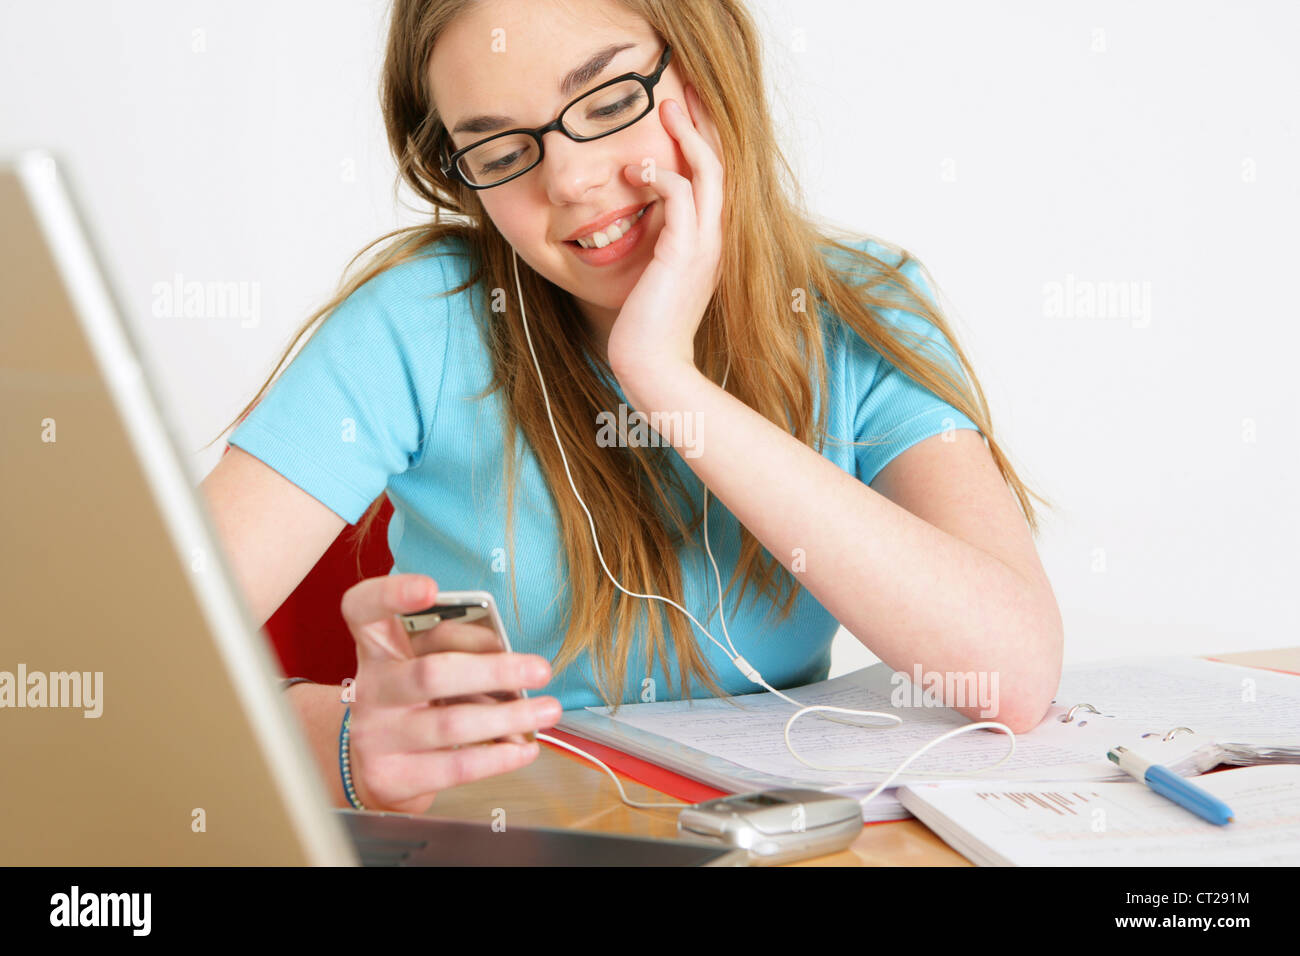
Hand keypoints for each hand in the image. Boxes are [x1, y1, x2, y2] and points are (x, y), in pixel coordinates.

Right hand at [340, 574, 560, 814]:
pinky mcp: (390, 777)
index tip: (429, 588)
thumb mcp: (425, 664)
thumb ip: (458, 651)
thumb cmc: (418, 702)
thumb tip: (512, 663)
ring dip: (509, 717)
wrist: (381, 769)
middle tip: (541, 670)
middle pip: (431, 672)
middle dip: (496, 670)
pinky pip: (454, 767)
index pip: (364, 608)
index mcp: (377, 645)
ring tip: (548, 711)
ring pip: (451, 724)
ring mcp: (375, 734)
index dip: (392, 594)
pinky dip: (498, 757)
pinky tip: (525, 748)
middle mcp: (370, 686)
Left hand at [607, 82, 724, 382]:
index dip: (705, 146)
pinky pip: (683, 195)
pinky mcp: (684, 252)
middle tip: (679, 95)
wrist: (651, 363)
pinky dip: (662, 174)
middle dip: (701, 126)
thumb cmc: (646, 326)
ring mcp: (705, 246)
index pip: (717, 184)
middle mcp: (716, 241)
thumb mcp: (656, 275)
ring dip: (686, 137)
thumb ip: (659, 244)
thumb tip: (643, 215)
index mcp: (711, 245)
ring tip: (663, 110)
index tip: (685, 117)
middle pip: (722, 167)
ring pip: (709, 173)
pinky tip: (637, 170)